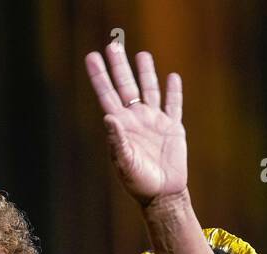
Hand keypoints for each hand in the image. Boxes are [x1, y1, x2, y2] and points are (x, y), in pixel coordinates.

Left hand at [84, 42, 187, 207]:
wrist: (163, 195)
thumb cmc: (139, 183)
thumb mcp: (124, 163)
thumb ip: (117, 140)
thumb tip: (109, 117)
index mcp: (122, 127)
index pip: (107, 95)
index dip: (100, 76)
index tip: (92, 57)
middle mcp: (136, 120)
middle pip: (127, 87)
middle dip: (120, 67)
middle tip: (113, 45)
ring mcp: (155, 123)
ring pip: (150, 91)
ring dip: (146, 73)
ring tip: (142, 54)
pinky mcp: (173, 129)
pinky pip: (174, 106)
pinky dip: (174, 92)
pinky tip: (172, 77)